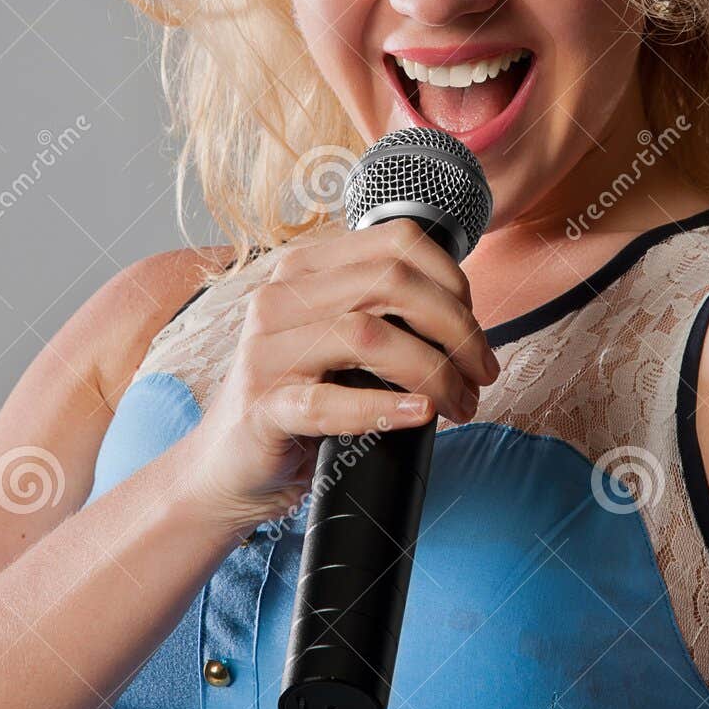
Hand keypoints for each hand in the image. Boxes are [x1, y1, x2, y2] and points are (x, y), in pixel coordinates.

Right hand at [181, 219, 499, 531]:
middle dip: (456, 328)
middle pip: (391, 283)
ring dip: (434, 371)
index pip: (398, 241)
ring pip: (368, 334)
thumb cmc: (299, 399)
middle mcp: (280, 298)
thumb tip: (465, 318)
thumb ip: (382, 312)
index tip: (475, 325)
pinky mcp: (263, 407)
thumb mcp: (337, 340)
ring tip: (461, 403)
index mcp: (305, 269)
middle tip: (481, 374)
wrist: (227, 467)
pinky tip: (421, 414)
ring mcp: (266, 351)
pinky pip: (328, 402)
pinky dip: (383, 407)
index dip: (453, 279)